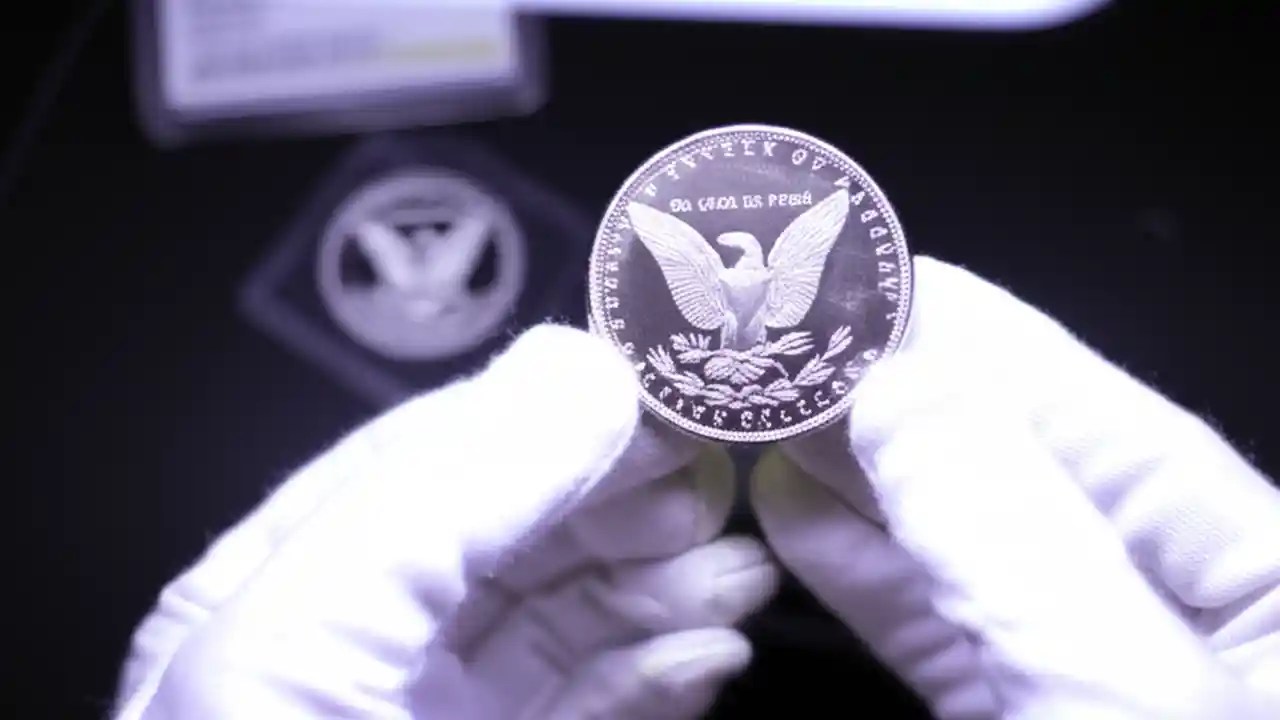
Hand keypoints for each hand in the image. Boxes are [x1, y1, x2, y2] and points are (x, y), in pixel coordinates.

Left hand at [113, 325, 779, 719]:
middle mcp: (362, 646)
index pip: (432, 455)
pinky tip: (710, 653)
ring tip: (739, 568)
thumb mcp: (309, 645)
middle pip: (516, 527)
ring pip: (571, 614)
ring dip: (663, 583)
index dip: (549, 412)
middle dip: (621, 497)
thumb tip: (571, 370)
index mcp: (285, 589)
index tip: (655, 386)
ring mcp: (440, 718)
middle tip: (713, 477)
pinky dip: (663, 671)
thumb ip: (437, 500)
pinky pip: (598, 703)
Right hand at [752, 257, 1279, 718]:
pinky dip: (857, 576)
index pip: (1116, 426)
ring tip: (772, 408)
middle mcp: (1183, 619)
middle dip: (904, 403)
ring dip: (859, 480)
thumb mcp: (1118, 688)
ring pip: (964, 554)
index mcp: (1270, 586)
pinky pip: (932, 632)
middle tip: (794, 335)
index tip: (882, 281)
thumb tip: (903, 388)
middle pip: (1024, 477)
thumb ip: (1010, 534)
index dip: (988, 342)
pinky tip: (791, 513)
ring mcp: (1092, 676)